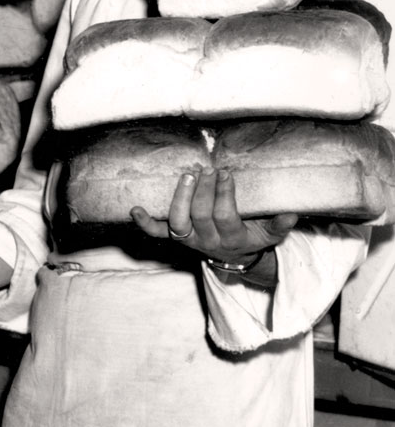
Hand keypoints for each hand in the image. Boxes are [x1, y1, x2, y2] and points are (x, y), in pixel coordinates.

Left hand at [131, 166, 295, 263]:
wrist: (233, 257)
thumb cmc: (252, 237)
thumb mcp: (270, 235)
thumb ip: (279, 225)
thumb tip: (291, 214)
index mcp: (232, 239)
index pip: (225, 216)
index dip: (223, 195)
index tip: (225, 173)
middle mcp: (207, 241)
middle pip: (199, 215)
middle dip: (202, 190)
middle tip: (207, 169)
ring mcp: (188, 240)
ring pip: (177, 221)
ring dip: (179, 197)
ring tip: (187, 175)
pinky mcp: (174, 238)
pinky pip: (156, 233)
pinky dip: (144, 222)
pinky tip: (135, 209)